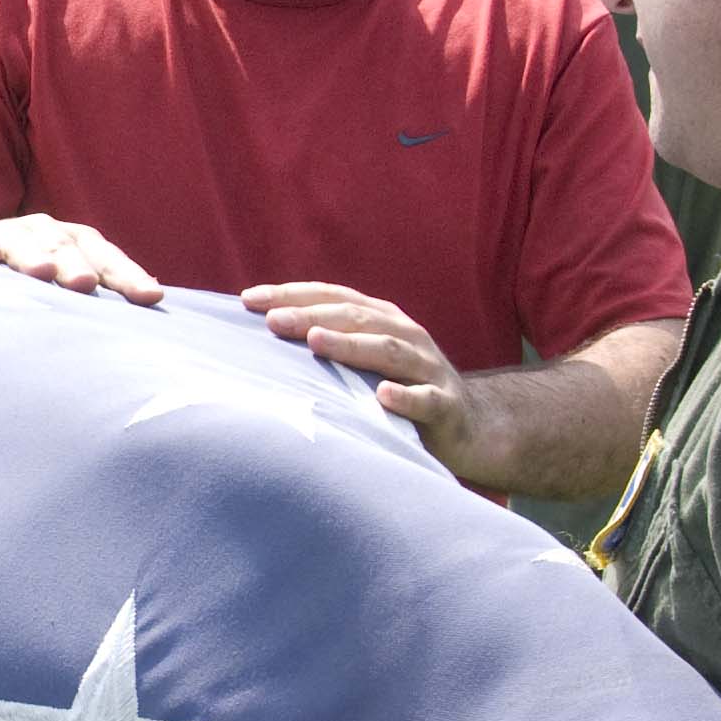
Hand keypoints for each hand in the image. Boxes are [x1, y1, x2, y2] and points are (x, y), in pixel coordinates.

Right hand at [0, 214, 162, 302]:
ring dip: (35, 256)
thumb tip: (156, 295)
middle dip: (77, 265)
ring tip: (42, 272)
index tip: (151, 297)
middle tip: (86, 284)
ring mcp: (12, 234)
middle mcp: (49, 233)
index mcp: (79, 244)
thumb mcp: (69, 286)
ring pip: (27, 243)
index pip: (109, 259)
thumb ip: (105, 293)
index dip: (129, 276)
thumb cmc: (36, 282)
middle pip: (68, 248)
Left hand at [244, 281, 471, 465]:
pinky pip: (425, 400)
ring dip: (350, 345)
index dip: (292, 294)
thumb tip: (265, 335)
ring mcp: (427, 368)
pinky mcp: (445, 405)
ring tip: (316, 342)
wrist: (472, 427)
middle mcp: (405, 335)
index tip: (248, 300)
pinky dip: (404, 397)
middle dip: (311, 316)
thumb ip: (330, 345)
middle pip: (355, 317)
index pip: (333, 297)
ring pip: (387, 351)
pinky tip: (383, 396)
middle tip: (273, 321)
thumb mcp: (367, 362)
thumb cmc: (402, 389)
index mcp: (382, 319)